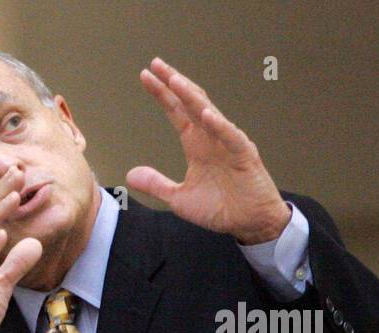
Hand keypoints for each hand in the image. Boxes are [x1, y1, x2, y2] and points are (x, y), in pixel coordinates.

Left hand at [127, 57, 290, 245]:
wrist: (248, 223)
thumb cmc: (219, 208)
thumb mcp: (178, 198)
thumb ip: (156, 184)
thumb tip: (130, 174)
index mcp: (196, 144)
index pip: (176, 112)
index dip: (162, 95)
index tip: (145, 76)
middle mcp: (211, 138)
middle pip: (190, 103)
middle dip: (173, 84)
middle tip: (156, 64)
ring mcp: (228, 143)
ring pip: (208, 113)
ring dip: (191, 96)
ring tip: (174, 80)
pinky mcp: (244, 155)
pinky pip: (230, 137)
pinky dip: (218, 125)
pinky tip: (204, 114)